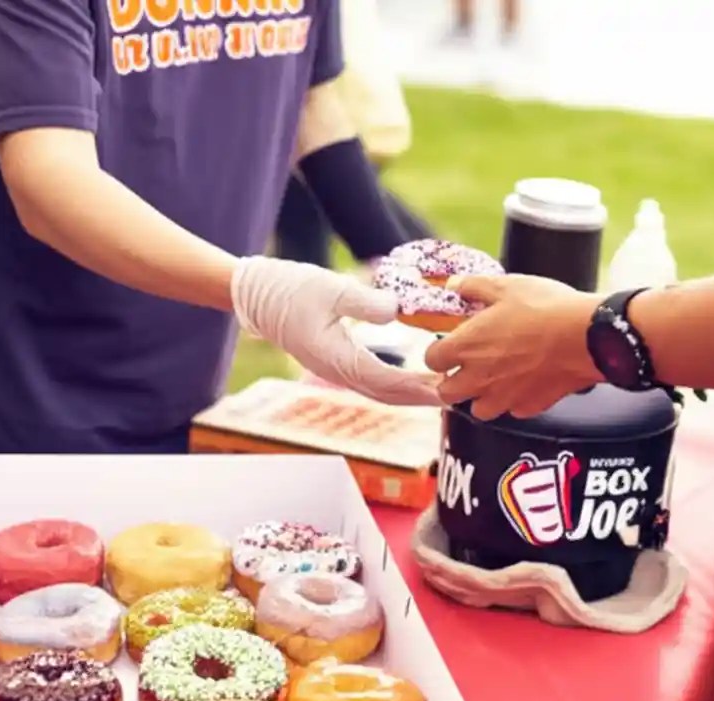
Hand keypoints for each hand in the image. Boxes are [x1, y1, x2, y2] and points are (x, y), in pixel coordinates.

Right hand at [231, 256, 439, 405]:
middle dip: (422, 397)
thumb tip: (396, 311)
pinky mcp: (337, 362)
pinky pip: (373, 381)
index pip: (385, 380)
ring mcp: (336, 369)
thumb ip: (364, 302)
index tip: (444, 389)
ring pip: (380, 391)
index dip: (417, 387)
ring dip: (412, 394)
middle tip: (457, 395)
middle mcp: (337, 371)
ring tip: (443, 390)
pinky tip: (416, 379)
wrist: (257, 295)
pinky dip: (398, 384)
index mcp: (336, 358)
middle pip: (387, 394)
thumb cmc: (291, 289)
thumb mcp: (330, 289)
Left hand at [423, 275, 603, 419]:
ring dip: (480, 397)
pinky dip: (514, 401)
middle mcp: (479, 377)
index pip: (432, 359)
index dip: (439, 352)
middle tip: (466, 367)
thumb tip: (456, 285)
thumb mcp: (507, 286)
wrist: (585, 337)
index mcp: (466, 346)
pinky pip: (512, 410)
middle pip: (447, 393)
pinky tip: (524, 383)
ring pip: (478, 410)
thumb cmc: (545, 309)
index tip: (449, 345)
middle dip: (451, 381)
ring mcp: (504, 396)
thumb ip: (475, 287)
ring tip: (494, 380)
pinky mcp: (529, 406)